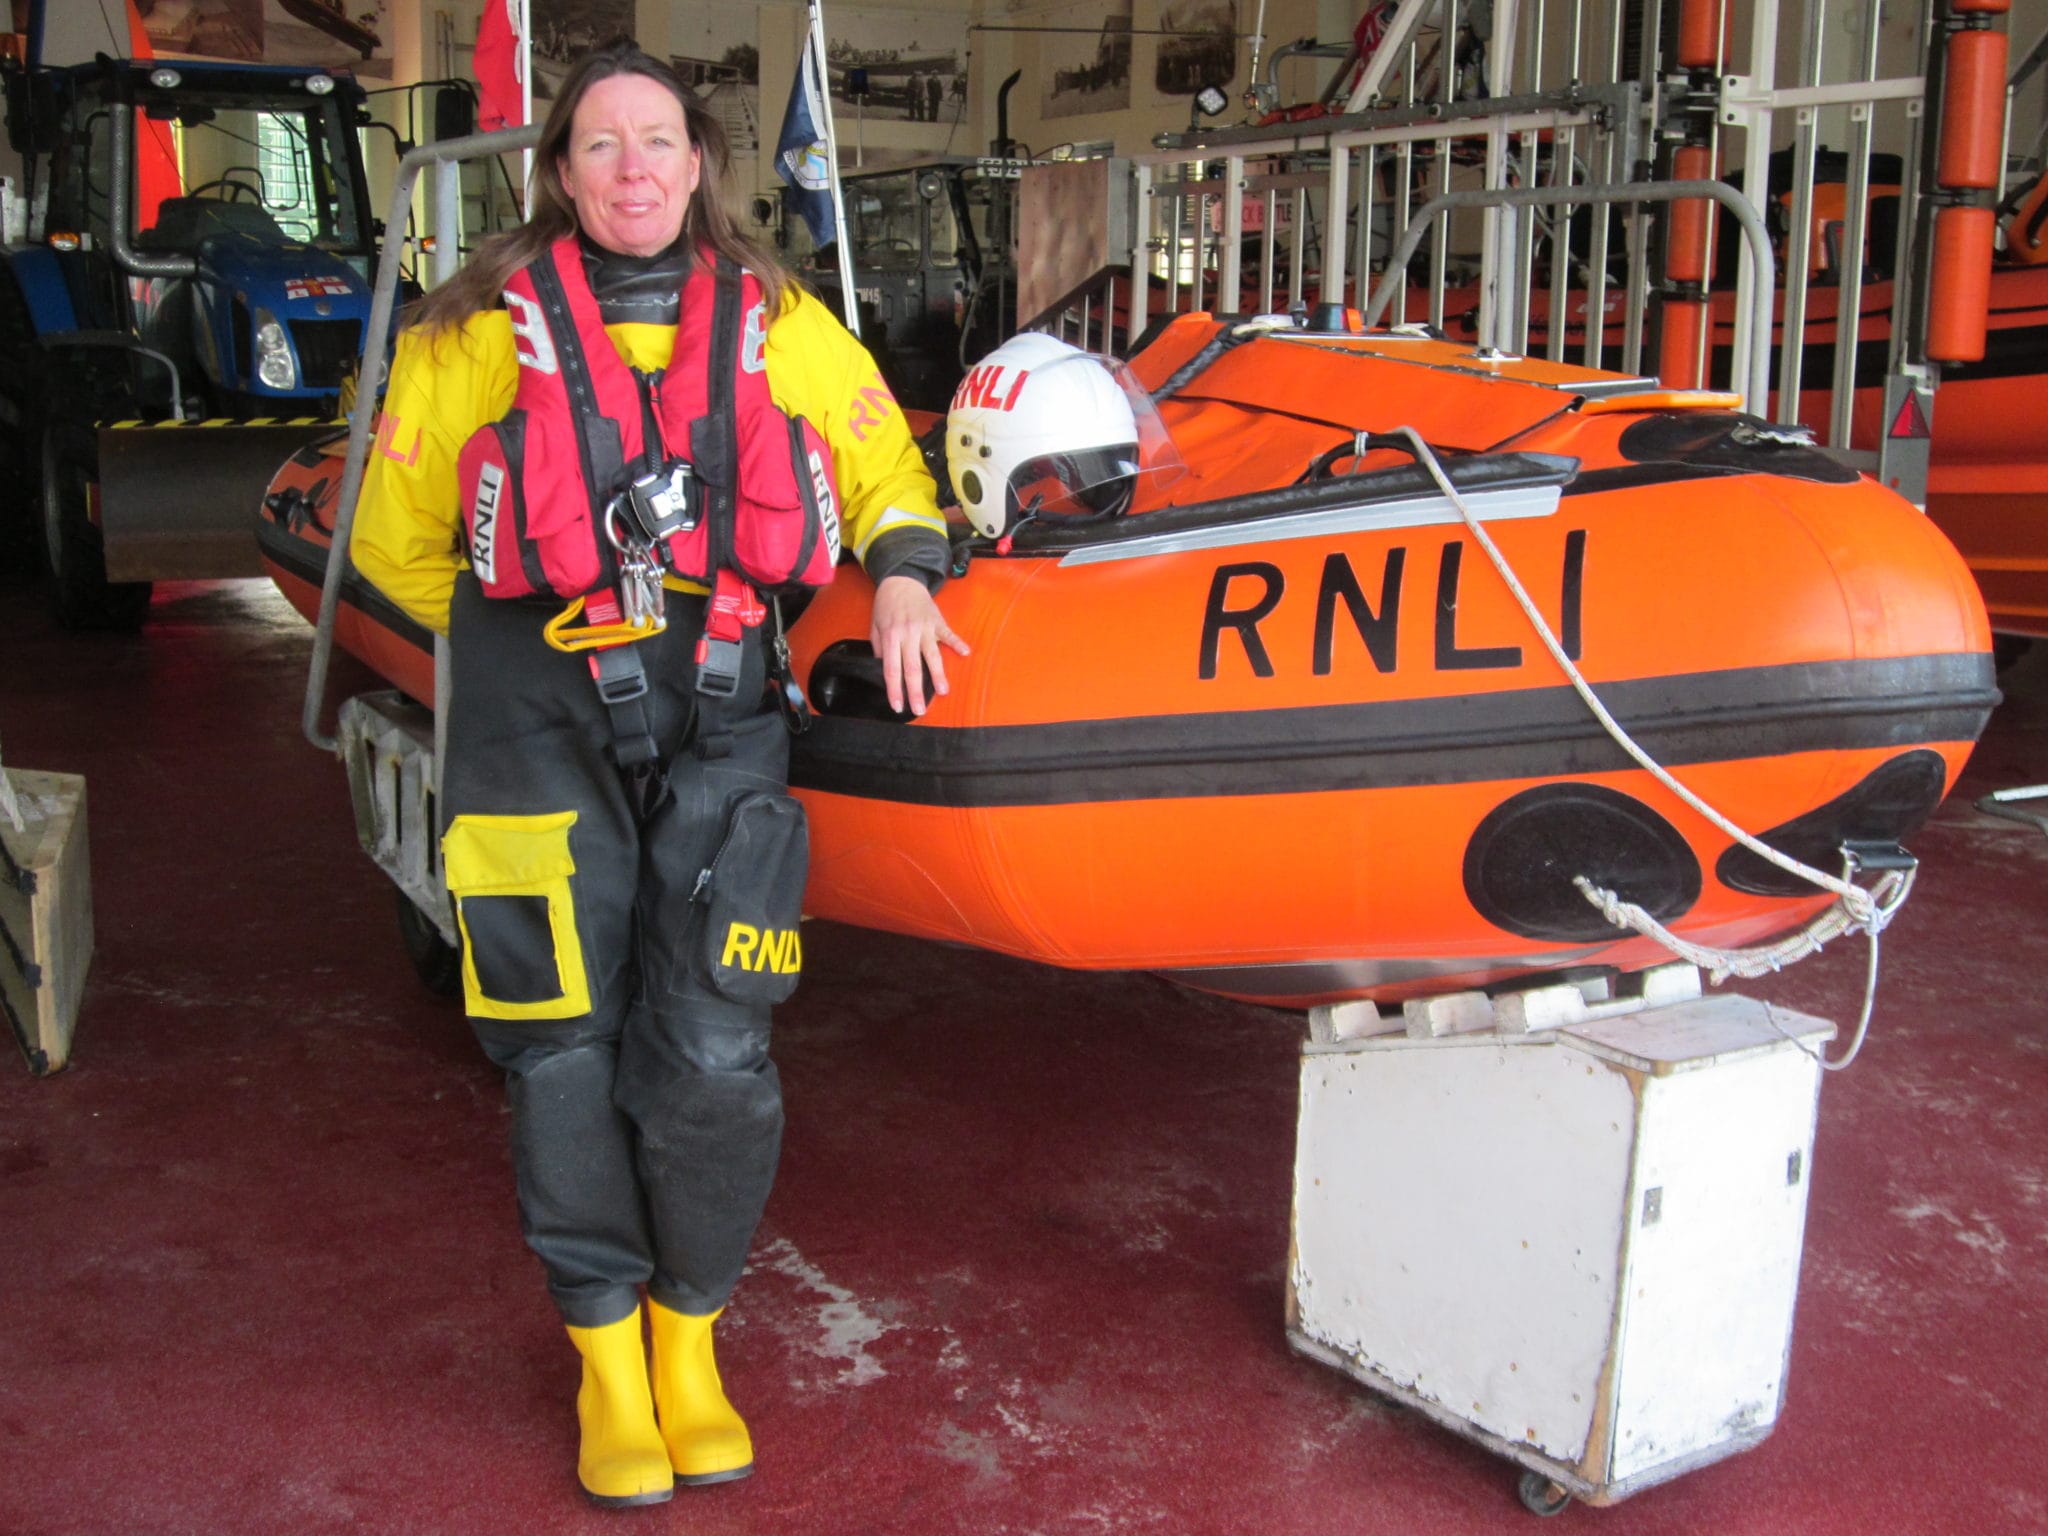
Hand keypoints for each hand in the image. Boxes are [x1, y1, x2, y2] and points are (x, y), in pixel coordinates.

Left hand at [869, 574, 969, 716]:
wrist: (902, 579)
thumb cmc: (886, 605)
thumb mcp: (875, 626)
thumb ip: (880, 648)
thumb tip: (885, 669)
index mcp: (891, 636)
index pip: (892, 669)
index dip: (894, 690)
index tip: (897, 706)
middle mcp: (908, 634)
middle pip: (913, 668)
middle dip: (915, 691)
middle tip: (920, 710)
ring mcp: (925, 628)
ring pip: (932, 655)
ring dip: (938, 675)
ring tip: (942, 692)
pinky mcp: (938, 621)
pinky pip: (948, 634)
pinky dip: (957, 643)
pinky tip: (965, 653)